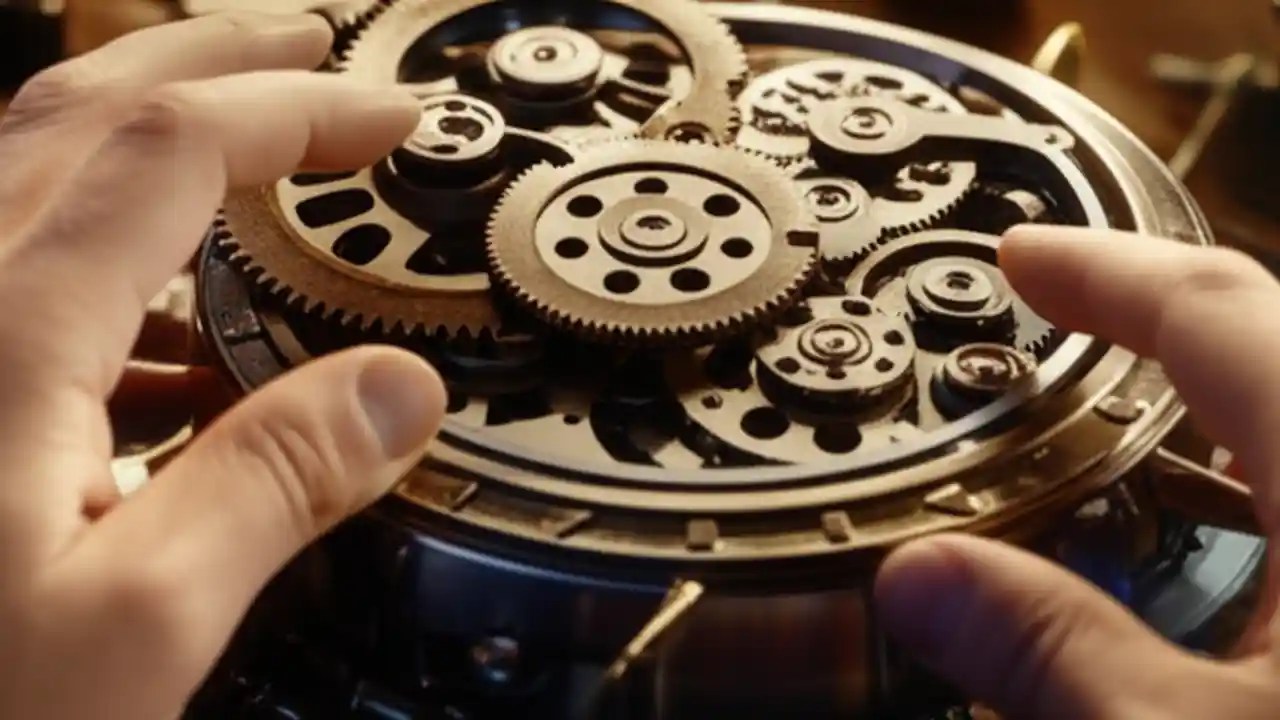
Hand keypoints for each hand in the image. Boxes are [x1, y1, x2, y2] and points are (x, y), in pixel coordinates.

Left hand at [0, 13, 445, 719]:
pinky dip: (112, 256)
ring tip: (250, 149)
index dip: (297, 114)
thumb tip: (398, 392)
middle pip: (82, 116)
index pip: (174, 155)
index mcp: (4, 339)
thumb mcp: (133, 631)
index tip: (390, 118)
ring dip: (156, 138)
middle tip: (310, 51)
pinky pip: (19, 273)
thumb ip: (274, 490)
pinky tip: (168, 332)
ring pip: (35, 177)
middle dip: (213, 64)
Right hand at [875, 226, 1279, 718]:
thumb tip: (921, 579)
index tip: (1023, 252)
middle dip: (1153, 318)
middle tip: (1050, 322)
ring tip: (1097, 432)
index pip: (1217, 311)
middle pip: (1261, 343)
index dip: (1104, 269)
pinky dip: (1239, 487)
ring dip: (1199, 404)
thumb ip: (1053, 652)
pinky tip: (1186, 553)